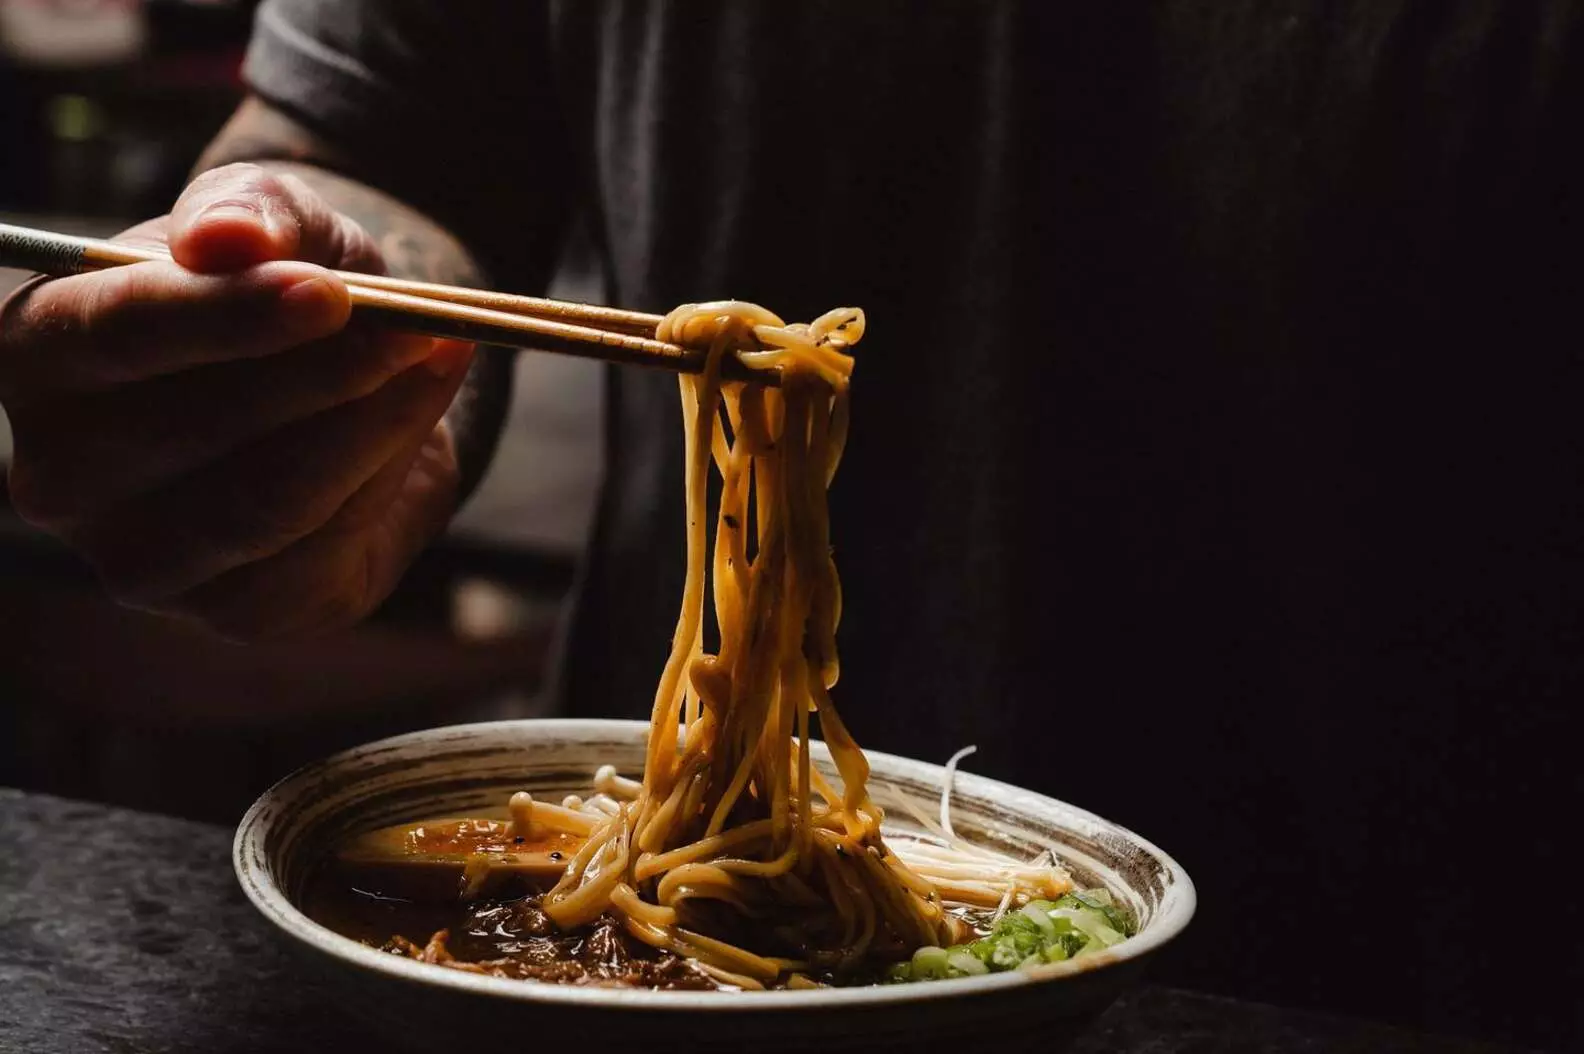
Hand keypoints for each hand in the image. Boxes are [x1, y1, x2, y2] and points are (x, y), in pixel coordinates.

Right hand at [0, 163, 474, 638]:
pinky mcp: (234, 611)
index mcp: (38, 357)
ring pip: (270, 498)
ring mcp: (137, 558)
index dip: (225, 315)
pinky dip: (387, 472)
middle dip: (329, 372)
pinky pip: (323, 545)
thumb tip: (226, 236)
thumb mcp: (272, 222)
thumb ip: (250, 212)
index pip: (112, 335)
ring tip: (440, 357)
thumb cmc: (280, 293)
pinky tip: (417, 420)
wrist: (339, 394)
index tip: (330, 293)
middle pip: (196, 426)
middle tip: (426, 326)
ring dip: (375, 424)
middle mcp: (60, 473)